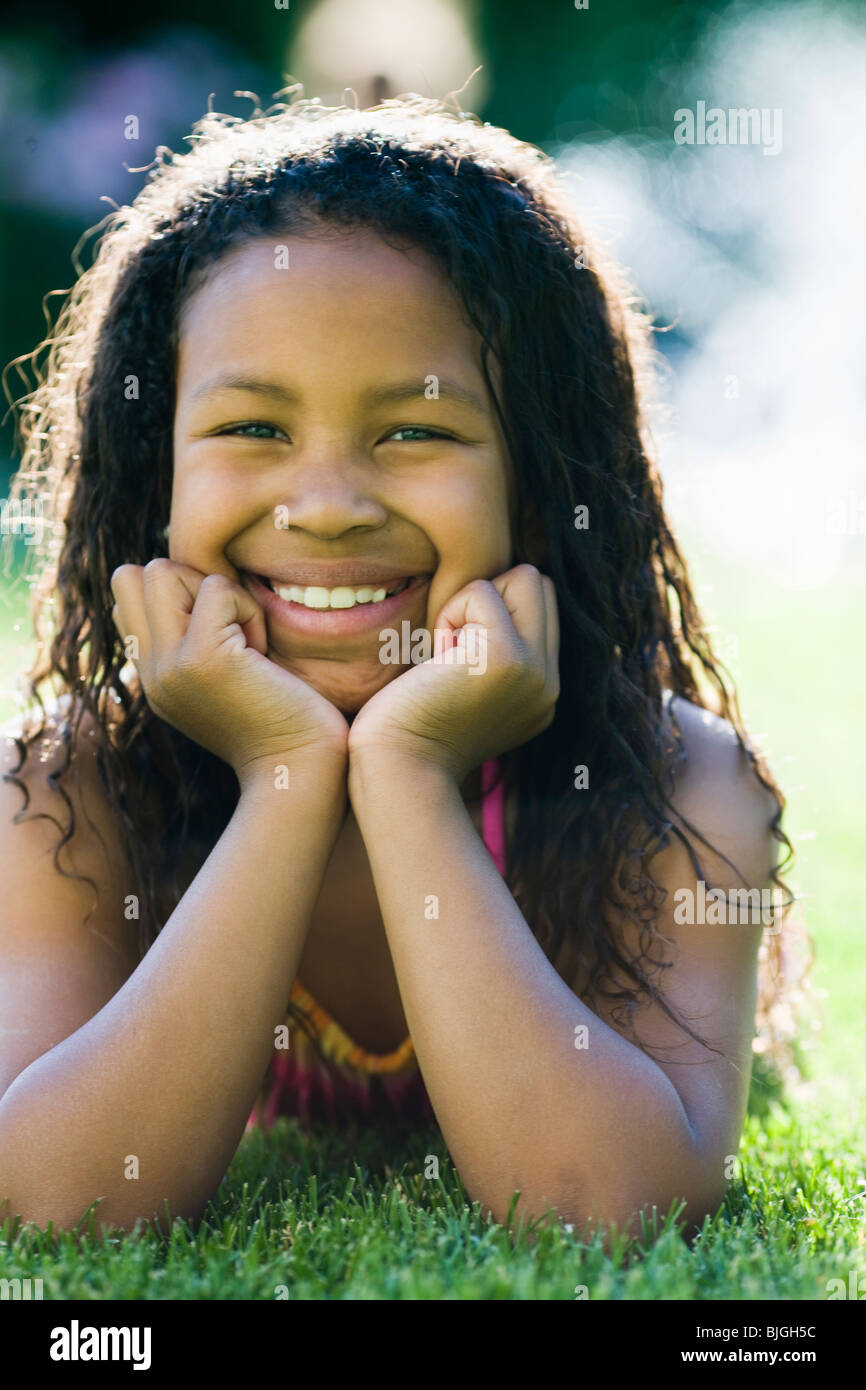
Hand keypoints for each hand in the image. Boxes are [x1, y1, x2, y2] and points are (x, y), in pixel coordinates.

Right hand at [110, 559, 348, 783]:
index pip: (126, 595)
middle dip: (187, 583)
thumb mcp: (224, 678)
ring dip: (217, 594)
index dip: (175, 592)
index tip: (218, 629)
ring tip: (246, 641)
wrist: (298, 771)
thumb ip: (195, 638)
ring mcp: (169, 665)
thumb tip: (199, 580)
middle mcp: (149, 671)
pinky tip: (263, 652)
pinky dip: (248, 609)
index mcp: (151, 675)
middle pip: (131, 575)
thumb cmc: (282, 720)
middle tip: (230, 628)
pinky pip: (217, 588)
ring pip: (162, 571)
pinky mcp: (202, 658)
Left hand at [347, 564, 558, 782]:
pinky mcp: (507, 657)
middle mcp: (549, 682)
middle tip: (454, 648)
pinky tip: (437, 659)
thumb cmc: (410, 729)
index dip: (496, 610)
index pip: (541, 606)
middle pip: (539, 585)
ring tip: (447, 656)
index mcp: (542, 691)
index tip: (460, 655)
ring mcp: (535, 670)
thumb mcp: (467, 689)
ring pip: (523, 578)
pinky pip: (481, 592)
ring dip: (471, 605)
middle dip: (490, 599)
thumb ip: (494, 652)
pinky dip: (450, 614)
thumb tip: (492, 593)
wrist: (398, 771)